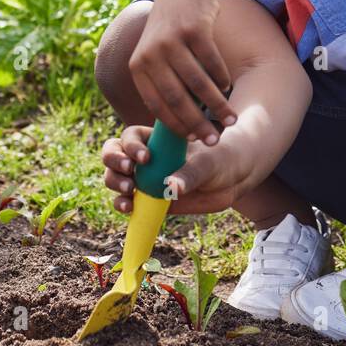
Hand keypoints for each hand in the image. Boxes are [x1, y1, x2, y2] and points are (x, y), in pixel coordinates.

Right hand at [101, 124, 244, 214]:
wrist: (233, 179)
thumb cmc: (220, 159)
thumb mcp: (208, 163)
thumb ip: (189, 174)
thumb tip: (171, 187)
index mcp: (156, 138)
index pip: (131, 136)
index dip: (131, 146)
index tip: (146, 158)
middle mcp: (145, 156)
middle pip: (113, 153)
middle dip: (114, 161)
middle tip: (128, 170)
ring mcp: (144, 178)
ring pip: (114, 177)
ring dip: (115, 182)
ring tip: (129, 190)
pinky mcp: (148, 199)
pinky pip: (126, 201)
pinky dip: (122, 204)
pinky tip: (128, 208)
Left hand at [129, 0, 236, 141]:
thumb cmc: (172, 31)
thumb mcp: (156, 55)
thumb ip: (162, 83)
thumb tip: (180, 125)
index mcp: (138, 66)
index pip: (155, 105)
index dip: (175, 125)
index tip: (192, 140)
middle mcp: (151, 54)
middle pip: (176, 98)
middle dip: (197, 123)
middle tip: (214, 140)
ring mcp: (171, 40)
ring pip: (197, 83)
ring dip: (216, 105)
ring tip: (230, 119)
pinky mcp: (193, 29)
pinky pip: (211, 63)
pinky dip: (221, 78)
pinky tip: (228, 86)